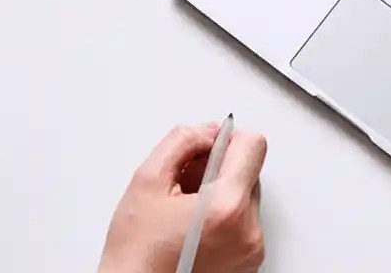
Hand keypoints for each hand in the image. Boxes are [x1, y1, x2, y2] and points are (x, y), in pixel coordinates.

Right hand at [98, 124, 267, 272]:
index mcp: (227, 207)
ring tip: (186, 213)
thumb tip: (208, 131)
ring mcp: (252, 251)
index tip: (205, 150)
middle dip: (218, 171)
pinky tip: (194, 230)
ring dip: (220, 195)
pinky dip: (224, 220)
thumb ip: (182, 141)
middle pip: (249, 172)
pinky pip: (245, 224)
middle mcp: (249, 231)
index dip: (226, 140)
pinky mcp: (249, 264)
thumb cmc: (137, 254)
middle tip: (184, 188)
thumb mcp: (147, 180)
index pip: (253, 144)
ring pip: (246, 197)